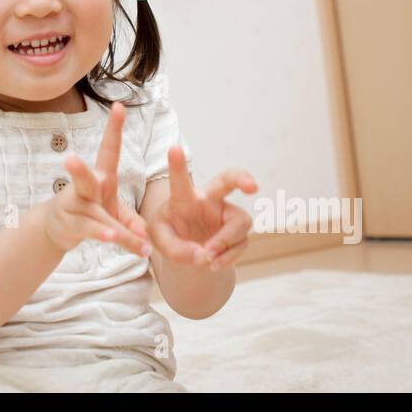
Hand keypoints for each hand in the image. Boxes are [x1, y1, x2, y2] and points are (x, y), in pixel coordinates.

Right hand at [42, 101, 151, 258]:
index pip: (107, 150)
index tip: (119, 106)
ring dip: (107, 226)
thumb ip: (134, 224)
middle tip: (69, 160)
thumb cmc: (92, 214)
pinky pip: (89, 230)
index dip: (113, 129)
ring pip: (94, 215)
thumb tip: (152, 239)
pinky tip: (111, 237)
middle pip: (82, 177)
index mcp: (101, 178)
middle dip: (77, 169)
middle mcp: (86, 188)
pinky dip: (103, 235)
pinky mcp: (71, 225)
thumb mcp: (116, 215)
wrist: (58, 229)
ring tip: (114, 233)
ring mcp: (75, 207)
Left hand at [149, 147, 256, 271]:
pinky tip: (213, 264)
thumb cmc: (170, 235)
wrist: (187, 251)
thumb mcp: (159, 242)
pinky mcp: (238, 233)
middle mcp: (210, 200)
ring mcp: (227, 215)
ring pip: (241, 222)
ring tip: (208, 257)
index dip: (177, 165)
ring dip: (226, 242)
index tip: (173, 148)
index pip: (180, 180)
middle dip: (242, 178)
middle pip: (229, 180)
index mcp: (185, 197)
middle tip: (252, 186)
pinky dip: (227, 257)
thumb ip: (175, 249)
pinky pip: (241, 243)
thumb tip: (202, 255)